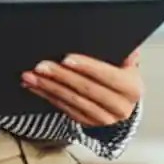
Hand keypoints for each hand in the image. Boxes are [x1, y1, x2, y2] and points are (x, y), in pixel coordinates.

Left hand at [21, 49, 141, 126]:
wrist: (122, 101)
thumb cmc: (120, 75)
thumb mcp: (125, 62)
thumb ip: (121, 52)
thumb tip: (118, 40)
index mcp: (131, 88)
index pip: (108, 76)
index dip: (87, 66)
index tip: (67, 58)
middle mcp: (120, 107)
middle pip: (86, 89)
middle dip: (60, 76)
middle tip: (41, 66)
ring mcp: (104, 119)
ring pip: (72, 101)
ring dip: (48, 87)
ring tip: (31, 76)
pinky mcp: (88, 123)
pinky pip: (64, 109)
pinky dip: (47, 96)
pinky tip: (35, 87)